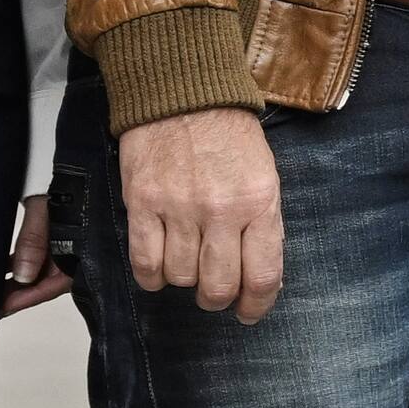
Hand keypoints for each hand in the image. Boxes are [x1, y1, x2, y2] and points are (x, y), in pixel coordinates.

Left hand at [0, 190, 70, 316]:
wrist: (68, 155)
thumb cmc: (63, 178)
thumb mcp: (44, 209)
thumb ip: (34, 240)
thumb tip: (23, 275)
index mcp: (81, 252)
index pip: (49, 286)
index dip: (24, 299)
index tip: (1, 309)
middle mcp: (74, 253)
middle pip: (42, 283)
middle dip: (16, 295)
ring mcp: (63, 245)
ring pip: (36, 271)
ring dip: (13, 280)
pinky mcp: (52, 235)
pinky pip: (33, 256)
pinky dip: (14, 264)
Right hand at [118, 105, 284, 322]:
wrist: (184, 95)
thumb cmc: (229, 137)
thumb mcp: (265, 176)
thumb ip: (263, 225)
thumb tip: (259, 278)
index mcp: (260, 203)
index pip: (262, 276)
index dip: (256, 306)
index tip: (249, 313)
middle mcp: (221, 210)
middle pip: (218, 285)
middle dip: (217, 298)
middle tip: (215, 291)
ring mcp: (179, 208)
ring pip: (180, 277)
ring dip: (184, 280)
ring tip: (186, 263)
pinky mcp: (143, 203)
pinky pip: (144, 262)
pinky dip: (151, 277)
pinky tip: (158, 270)